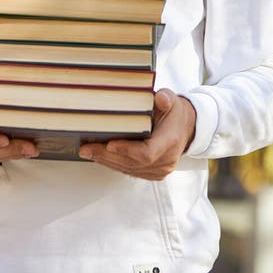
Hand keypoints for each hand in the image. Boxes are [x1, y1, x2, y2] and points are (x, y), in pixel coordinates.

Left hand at [79, 89, 195, 180]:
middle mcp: (166, 159)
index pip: (147, 153)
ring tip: (88, 151)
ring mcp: (161, 169)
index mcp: (170, 141)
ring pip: (130, 169)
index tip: (109, 144)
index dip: (126, 150)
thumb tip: (160, 98)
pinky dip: (115, 164)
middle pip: (133, 163)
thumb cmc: (174, 112)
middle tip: (86, 148)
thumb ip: (165, 99)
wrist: (187, 127)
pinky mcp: (154, 173)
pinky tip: (100, 156)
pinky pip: (132, 171)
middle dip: (107, 156)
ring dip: (107, 161)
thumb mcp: (172, 100)